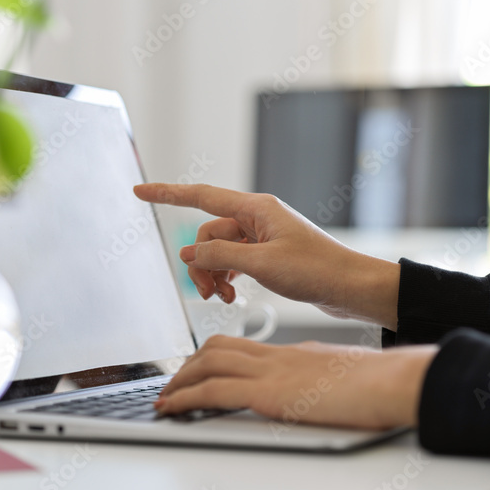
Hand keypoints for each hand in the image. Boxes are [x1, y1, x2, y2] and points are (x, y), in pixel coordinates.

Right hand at [133, 183, 400, 328]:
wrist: (349, 288)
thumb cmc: (316, 270)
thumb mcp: (262, 264)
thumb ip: (220, 256)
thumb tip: (188, 254)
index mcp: (256, 209)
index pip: (201, 196)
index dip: (167, 194)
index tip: (140, 192)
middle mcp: (257, 217)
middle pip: (207, 234)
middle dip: (201, 262)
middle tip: (208, 292)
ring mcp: (262, 236)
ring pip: (219, 251)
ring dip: (214, 274)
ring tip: (223, 296)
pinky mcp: (267, 254)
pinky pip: (233, 260)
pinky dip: (228, 276)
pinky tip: (232, 292)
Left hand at [154, 335, 438, 429]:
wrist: (395, 381)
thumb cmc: (382, 384)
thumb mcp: (345, 379)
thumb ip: (324, 382)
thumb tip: (319, 392)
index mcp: (296, 354)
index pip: (243, 347)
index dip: (214, 356)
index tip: (199, 370)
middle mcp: (279, 356)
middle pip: (219, 348)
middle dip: (190, 365)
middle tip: (173, 384)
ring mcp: (273, 371)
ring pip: (208, 362)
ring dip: (180, 380)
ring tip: (165, 398)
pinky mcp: (270, 392)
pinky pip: (214, 390)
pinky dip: (186, 398)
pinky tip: (172, 409)